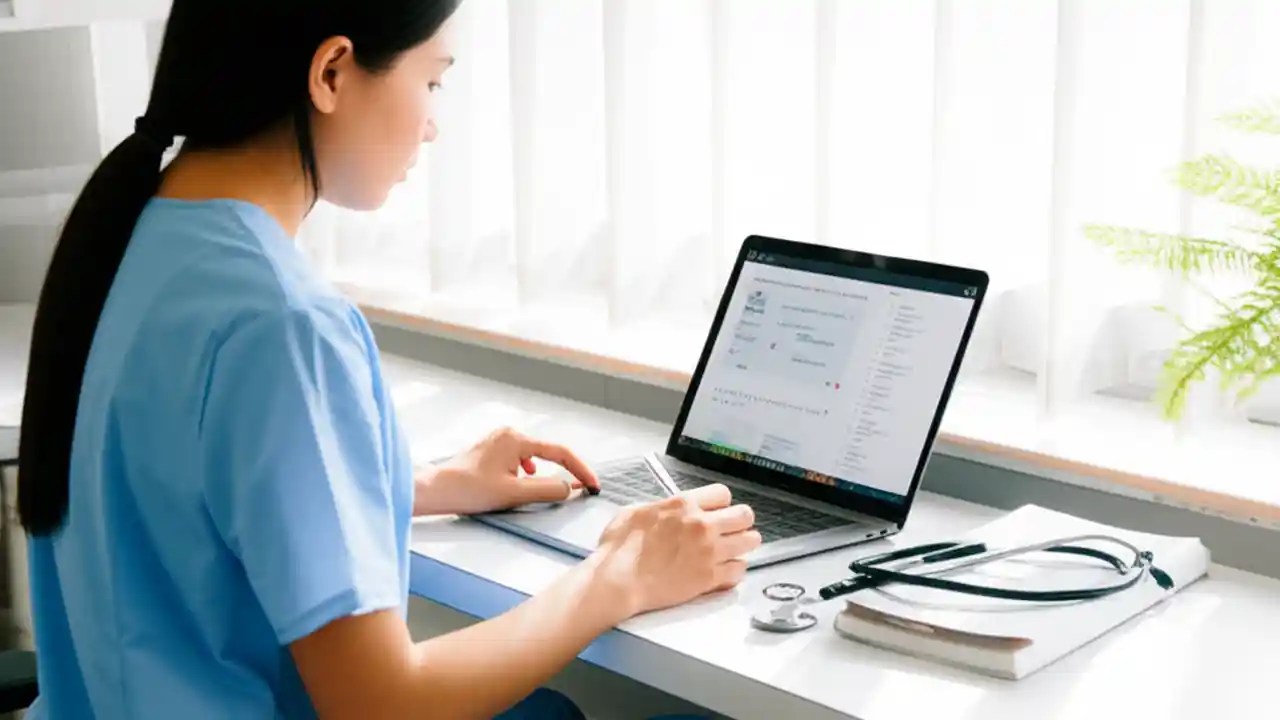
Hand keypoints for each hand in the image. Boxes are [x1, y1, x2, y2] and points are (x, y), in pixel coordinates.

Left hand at [415, 427, 600, 515]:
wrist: (437, 490)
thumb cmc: (469, 489)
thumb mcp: (515, 493)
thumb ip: (547, 489)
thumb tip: (569, 488)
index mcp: (517, 439)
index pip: (560, 452)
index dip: (580, 470)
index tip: (592, 484)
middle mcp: (508, 434)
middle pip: (547, 453)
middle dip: (561, 472)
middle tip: (576, 489)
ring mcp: (498, 440)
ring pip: (532, 457)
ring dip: (539, 475)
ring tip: (533, 490)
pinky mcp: (490, 450)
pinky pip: (518, 459)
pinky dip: (526, 473)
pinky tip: (518, 483)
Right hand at [589, 483, 760, 616]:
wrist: (619, 580)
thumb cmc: (620, 548)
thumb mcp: (635, 512)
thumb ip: (660, 508)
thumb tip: (667, 510)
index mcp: (684, 505)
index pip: (723, 493)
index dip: (720, 503)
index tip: (716, 511)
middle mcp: (702, 525)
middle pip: (744, 515)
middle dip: (739, 521)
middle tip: (731, 529)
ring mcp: (709, 552)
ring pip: (750, 541)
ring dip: (742, 544)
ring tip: (732, 550)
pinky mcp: (710, 578)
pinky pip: (740, 570)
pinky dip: (734, 570)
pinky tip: (724, 571)